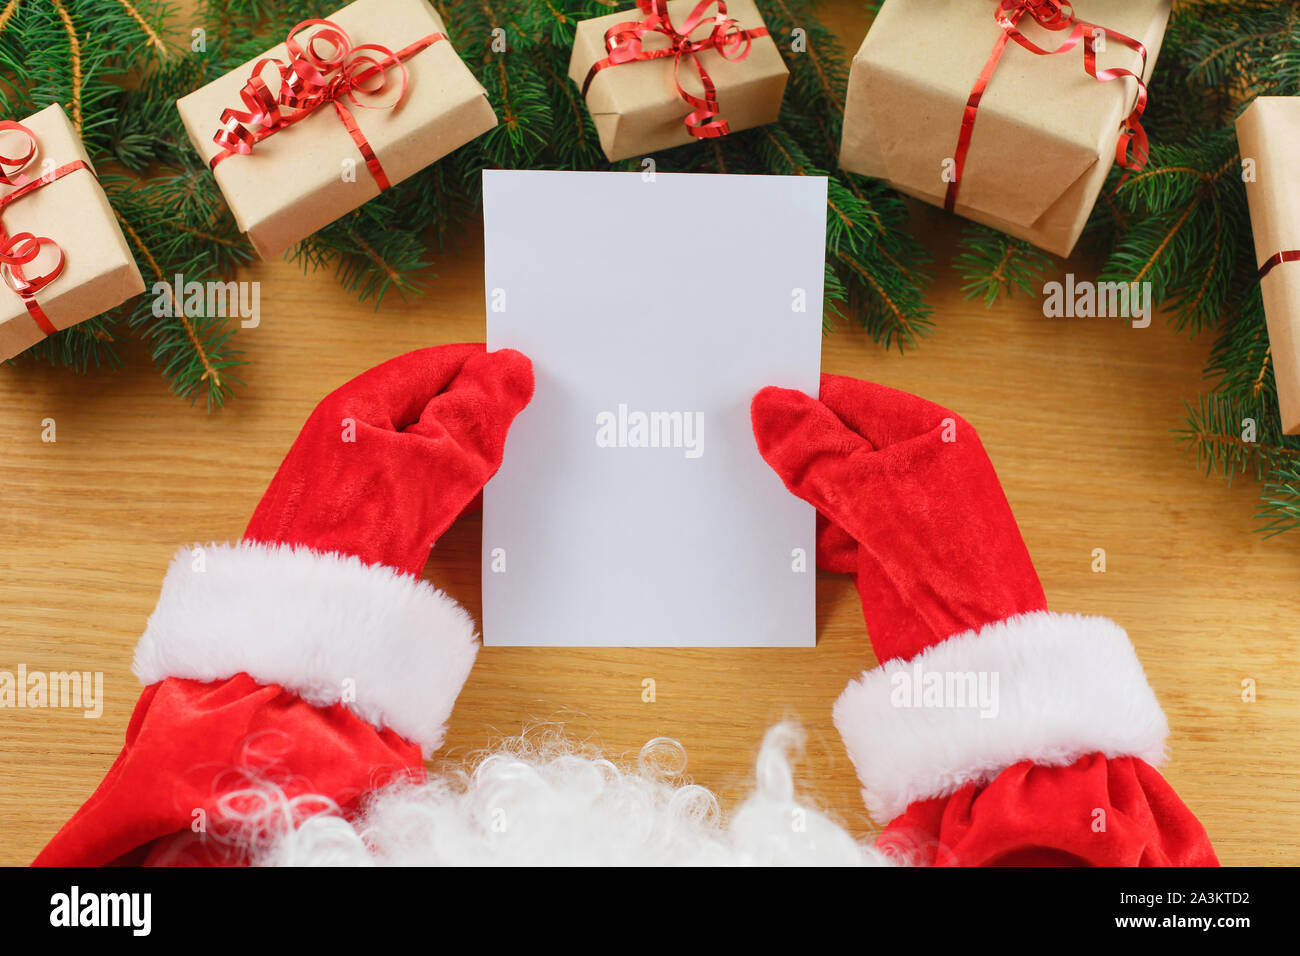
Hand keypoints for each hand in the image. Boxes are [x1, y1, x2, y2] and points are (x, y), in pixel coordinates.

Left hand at [245, 344, 533, 576]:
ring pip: (418, 445)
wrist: (311, 625)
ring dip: (459, 452)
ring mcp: (345, 475)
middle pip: (423, 404)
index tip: (523, 377)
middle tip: (520, 422)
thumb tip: (512, 368)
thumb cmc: (357, 539)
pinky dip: (441, 484)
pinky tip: (465, 503)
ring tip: (500, 464)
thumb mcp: (435, 466)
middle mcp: (343, 432)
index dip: (481, 367)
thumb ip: (478, 415)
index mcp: (353, 404)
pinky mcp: (352, 514)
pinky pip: (409, 481)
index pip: (430, 365)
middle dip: (472, 412)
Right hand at [751, 374, 1044, 660]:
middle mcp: (914, 462)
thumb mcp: (869, 493)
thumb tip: (767, 405)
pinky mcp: (883, 548)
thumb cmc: (945, 559)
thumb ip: (815, 451)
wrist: (974, 651)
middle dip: (792, 453)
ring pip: (829, 487)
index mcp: (926, 430)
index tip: (743, 405)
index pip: (846, 398)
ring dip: (796, 497)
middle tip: (732, 448)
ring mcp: (899, 506)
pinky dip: (809, 534)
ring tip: (743, 492)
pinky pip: (833, 526)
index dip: (797, 403)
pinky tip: (779, 538)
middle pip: (836, 442)